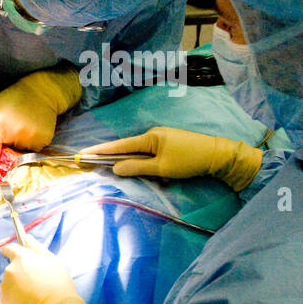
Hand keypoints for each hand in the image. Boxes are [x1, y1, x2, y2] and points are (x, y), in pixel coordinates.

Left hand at [0, 68, 80, 154]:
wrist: (42, 90)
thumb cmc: (11, 98)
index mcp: (0, 124)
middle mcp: (17, 132)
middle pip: (4, 152)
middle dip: (3, 146)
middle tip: (9, 128)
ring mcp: (32, 137)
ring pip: (18, 152)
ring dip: (17, 145)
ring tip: (21, 126)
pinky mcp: (44, 140)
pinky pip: (32, 150)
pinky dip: (29, 144)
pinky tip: (31, 128)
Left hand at [0, 242, 95, 303]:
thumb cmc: (58, 284)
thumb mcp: (52, 261)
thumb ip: (36, 247)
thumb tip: (26, 238)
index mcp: (21, 258)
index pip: (9, 249)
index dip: (12, 251)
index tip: (14, 254)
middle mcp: (9, 270)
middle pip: (11, 269)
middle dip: (20, 273)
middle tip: (36, 282)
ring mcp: (5, 287)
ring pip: (9, 284)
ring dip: (18, 287)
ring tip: (34, 295)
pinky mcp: (4, 302)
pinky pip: (8, 299)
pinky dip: (15, 301)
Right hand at [82, 126, 261, 191]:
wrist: (219, 155)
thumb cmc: (190, 160)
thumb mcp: (161, 168)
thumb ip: (137, 167)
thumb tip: (116, 168)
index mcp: (149, 137)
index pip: (119, 146)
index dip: (100, 151)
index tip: (83, 154)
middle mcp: (153, 134)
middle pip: (127, 147)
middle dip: (112, 156)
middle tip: (93, 163)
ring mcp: (162, 138)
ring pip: (139, 151)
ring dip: (130, 161)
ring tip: (115, 169)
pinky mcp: (170, 143)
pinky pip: (149, 153)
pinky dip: (141, 160)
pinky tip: (140, 168)